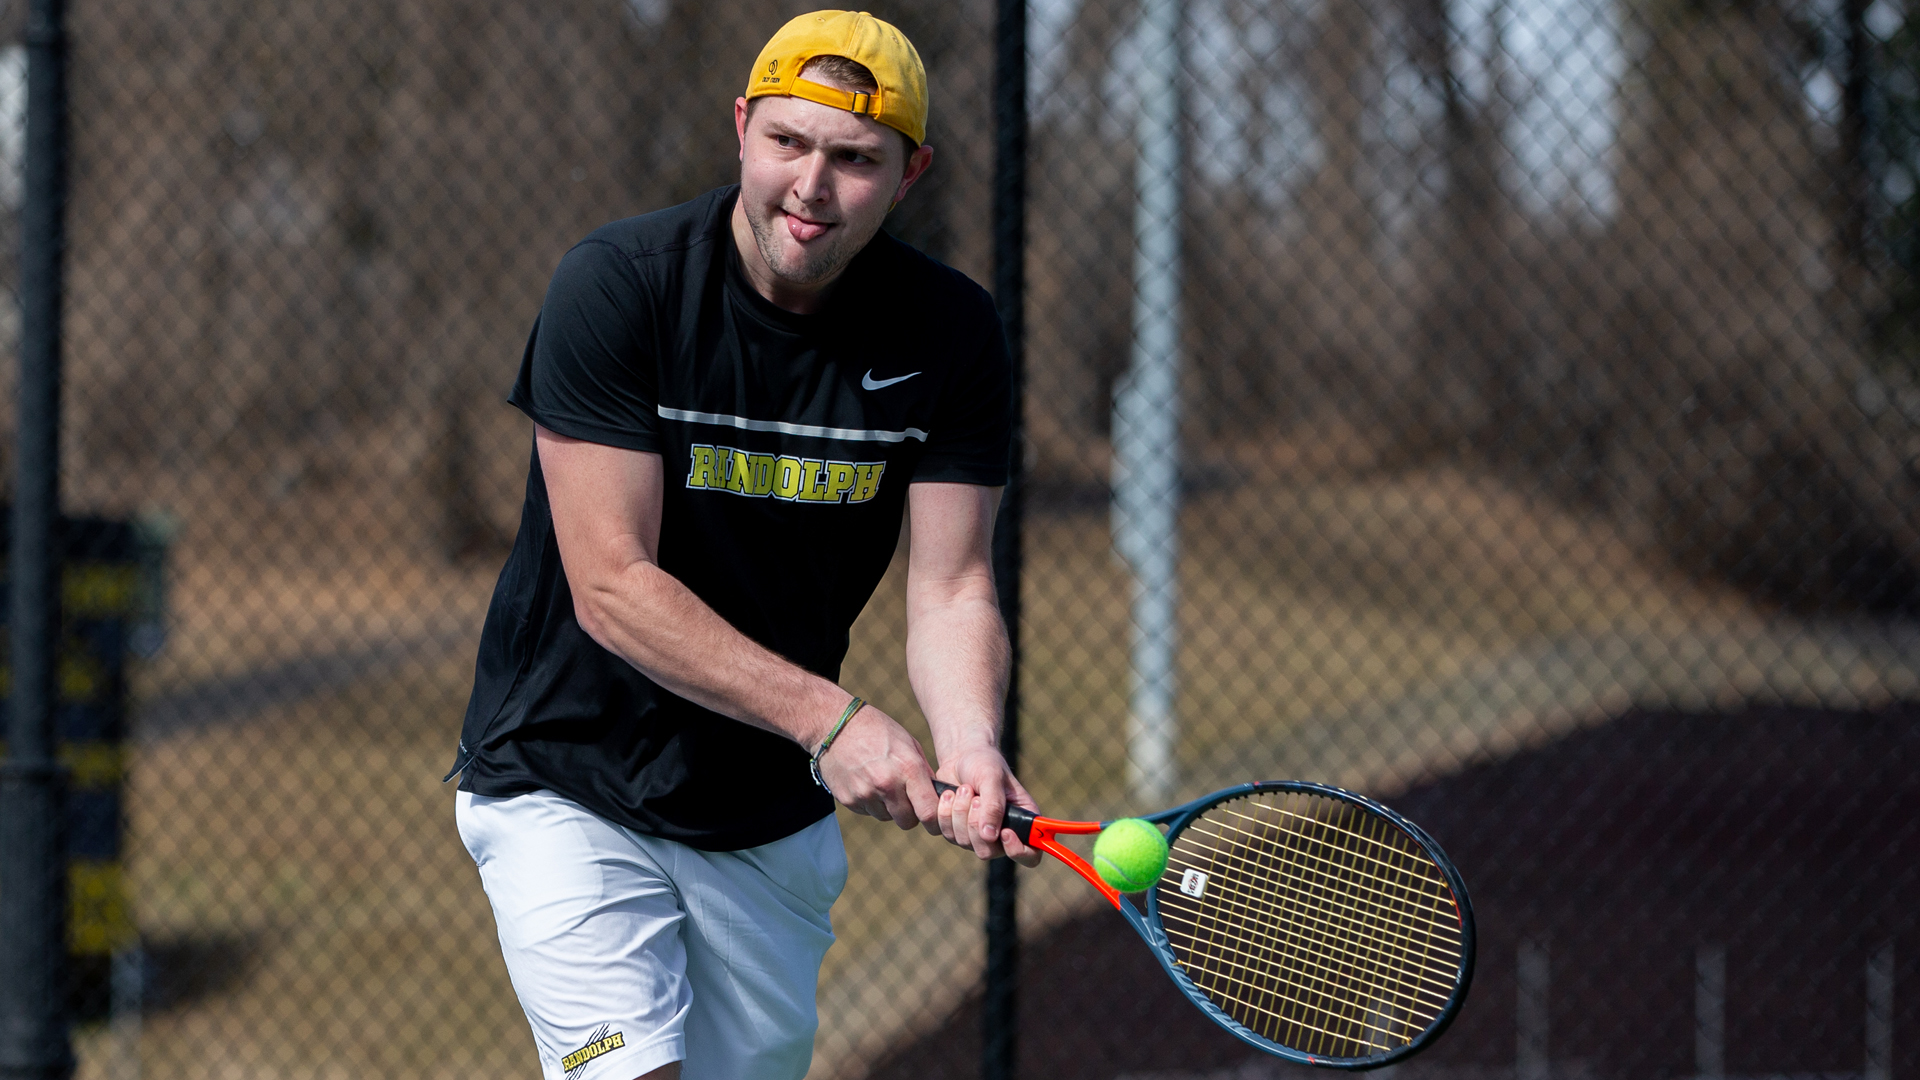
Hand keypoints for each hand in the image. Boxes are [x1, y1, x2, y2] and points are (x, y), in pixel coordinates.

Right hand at [814, 702, 937, 829]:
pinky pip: (867, 811)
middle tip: (905, 797)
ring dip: (888, 807)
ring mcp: (865, 794)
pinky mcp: (848, 800)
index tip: (931, 812)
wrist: (834, 725)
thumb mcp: (908, 743)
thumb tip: (935, 795)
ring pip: (886, 817)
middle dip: (909, 813)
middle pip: (907, 821)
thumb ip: (923, 771)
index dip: (933, 816)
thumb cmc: (876, 729)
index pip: (928, 811)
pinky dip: (870, 802)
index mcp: (907, 768)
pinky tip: (865, 781)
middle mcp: (886, 784)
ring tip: (881, 782)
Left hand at [930, 747, 1041, 865]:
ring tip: (964, 789)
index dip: (1018, 851)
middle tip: (976, 798)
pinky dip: (945, 813)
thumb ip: (993, 806)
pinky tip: (949, 795)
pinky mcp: (957, 831)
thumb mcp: (992, 777)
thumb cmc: (985, 763)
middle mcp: (1002, 834)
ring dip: (960, 813)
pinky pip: (947, 834)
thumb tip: (989, 836)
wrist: (961, 757)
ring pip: (964, 842)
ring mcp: (978, 836)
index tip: (1004, 832)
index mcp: (1023, 822)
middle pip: (988, 852)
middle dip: (976, 824)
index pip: (1031, 855)